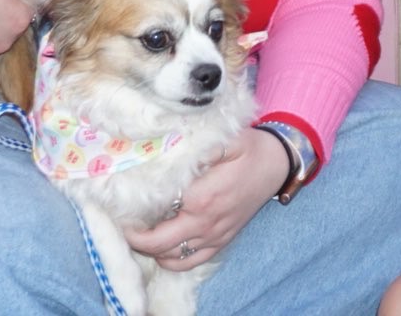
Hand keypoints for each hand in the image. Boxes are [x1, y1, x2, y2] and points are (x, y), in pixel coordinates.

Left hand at [124, 127, 290, 269]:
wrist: (278, 165)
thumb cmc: (250, 148)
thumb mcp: (227, 138)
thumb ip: (198, 145)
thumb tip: (168, 148)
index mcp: (202, 197)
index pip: (157, 211)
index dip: (136, 209)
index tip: (123, 200)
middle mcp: (205, 223)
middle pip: (158, 243)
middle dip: (135, 236)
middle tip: (124, 221)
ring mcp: (214, 236)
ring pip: (170, 257)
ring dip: (151, 248)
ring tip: (140, 230)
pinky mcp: (221, 242)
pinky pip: (189, 262)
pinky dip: (171, 259)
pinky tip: (163, 243)